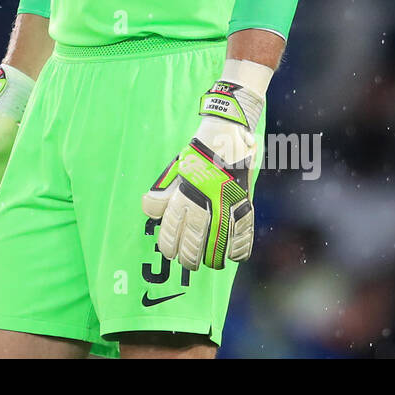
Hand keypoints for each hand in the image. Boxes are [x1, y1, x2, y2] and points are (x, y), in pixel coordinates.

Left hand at [142, 79, 263, 270]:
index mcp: (186, 186)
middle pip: (196, 234)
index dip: (171, 242)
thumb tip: (149, 210)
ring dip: (216, 253)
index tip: (169, 254)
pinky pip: (245, 226)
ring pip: (220, 235)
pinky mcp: (245, 196)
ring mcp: (227, 197)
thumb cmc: (199, 153)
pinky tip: (236, 256)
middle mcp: (205, 194)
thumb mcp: (177, 169)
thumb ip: (165, 192)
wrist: (227, 130)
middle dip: (191, 254)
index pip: (174, 223)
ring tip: (212, 264)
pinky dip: (241, 244)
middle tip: (189, 264)